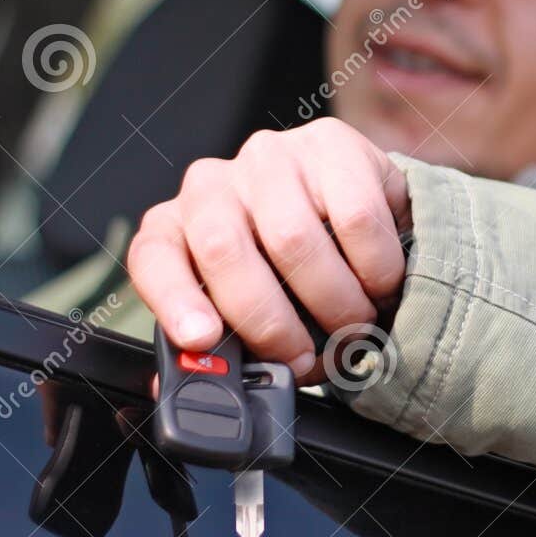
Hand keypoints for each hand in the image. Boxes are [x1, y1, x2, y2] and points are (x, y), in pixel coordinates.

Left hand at [127, 118, 411, 386]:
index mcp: (177, 229)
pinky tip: (380, 282)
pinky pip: (355, 217)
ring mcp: (270, 158)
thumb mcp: (249, 314)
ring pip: (294, 239)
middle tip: (306, 359)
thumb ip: (221, 348)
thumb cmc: (291, 277)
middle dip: (271, 323)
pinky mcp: (330, 144)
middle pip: (225, 251)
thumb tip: (189, 392)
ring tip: (354, 324)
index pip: (155, 256)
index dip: (175, 299)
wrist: (353, 214)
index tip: (203, 338)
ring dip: (334, 302)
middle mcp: (213, 185)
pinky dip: (375, 268)